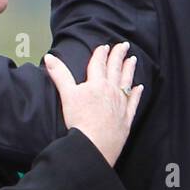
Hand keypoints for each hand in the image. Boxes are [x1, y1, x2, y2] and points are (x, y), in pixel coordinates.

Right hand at [44, 43, 143, 166]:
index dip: (101, 54)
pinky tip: (139, 87)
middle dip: (119, 56)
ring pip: (126, 82)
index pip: (99, 64)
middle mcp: (111, 91)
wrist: (94, 144)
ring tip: (132, 60)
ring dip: (129, 70)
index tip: (104, 47)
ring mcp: (120, 104)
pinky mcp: (126, 118)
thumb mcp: (67, 95)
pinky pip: (133, 102)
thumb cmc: (79, 121)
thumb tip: (49, 57)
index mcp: (96, 84)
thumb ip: (59, 74)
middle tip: (124, 45)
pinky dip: (137, 93)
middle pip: (115, 69)